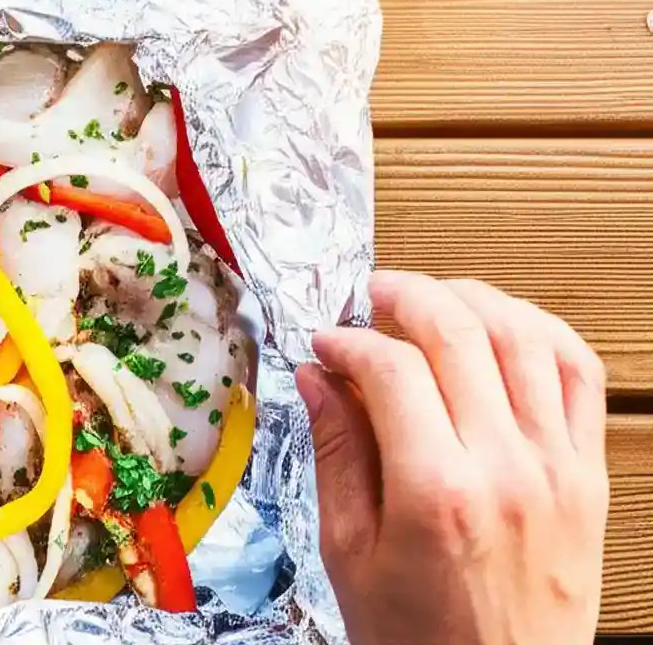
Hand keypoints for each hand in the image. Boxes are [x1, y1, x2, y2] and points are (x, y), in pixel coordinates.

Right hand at [298, 271, 607, 644]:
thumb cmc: (419, 638)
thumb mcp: (350, 553)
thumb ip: (336, 454)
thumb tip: (318, 377)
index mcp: (436, 494)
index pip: (390, 369)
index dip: (347, 340)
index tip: (325, 343)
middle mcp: (507, 469)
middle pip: (459, 331)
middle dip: (404, 295)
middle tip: (370, 298)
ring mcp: (558, 467)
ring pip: (524, 334)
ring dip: (470, 298)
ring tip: (430, 302)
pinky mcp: (588, 474)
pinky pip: (579, 372)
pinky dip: (540, 330)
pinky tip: (501, 327)